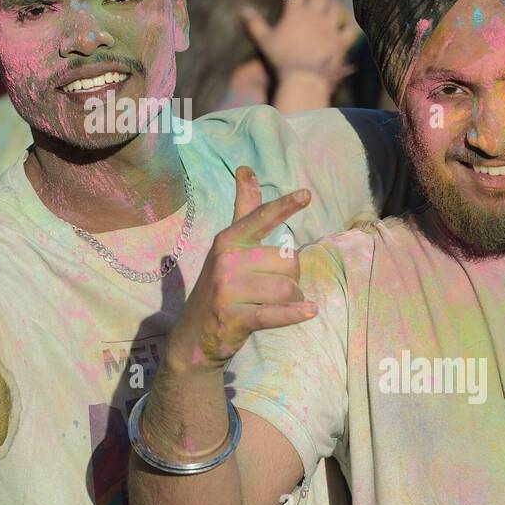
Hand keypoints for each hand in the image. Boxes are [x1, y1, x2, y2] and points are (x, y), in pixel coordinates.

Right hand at [166, 166, 313, 373]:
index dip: (284, 206)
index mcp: (228, 240)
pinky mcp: (235, 317)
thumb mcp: (228, 246)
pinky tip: (309, 311)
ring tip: (278, 304)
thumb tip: (246, 170)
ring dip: (293, 299)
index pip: (260, 218)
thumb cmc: (221, 285)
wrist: (195, 334)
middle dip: (292, 277)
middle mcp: (226, 261)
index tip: (306, 194)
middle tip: (275, 288)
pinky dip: (295, 314)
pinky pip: (276, 313)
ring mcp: (228, 290)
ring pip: (287, 288)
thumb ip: (244, 210)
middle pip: (288, 261)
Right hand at [240, 0, 358, 91]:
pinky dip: (349, 25)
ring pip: (336, 6)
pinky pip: (350, 28)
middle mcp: (315, 16)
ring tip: (330, 4)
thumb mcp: (264, 41)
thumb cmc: (282, 58)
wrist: (304, 77)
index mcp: (296, 13)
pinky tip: (347, 24)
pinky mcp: (341, 41)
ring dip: (333, 3)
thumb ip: (254, 24)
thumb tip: (242, 9)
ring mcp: (330, 27)